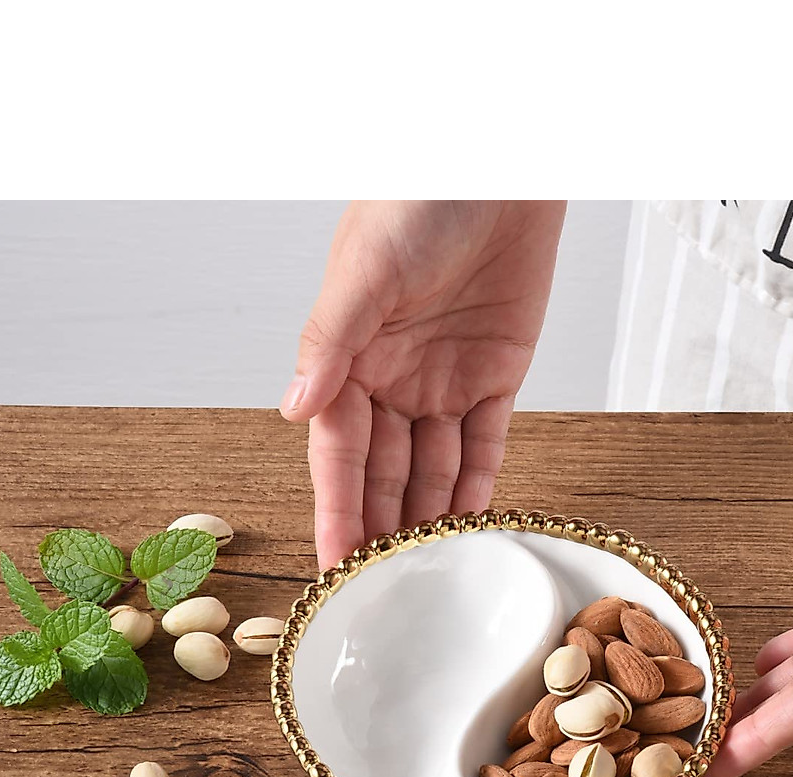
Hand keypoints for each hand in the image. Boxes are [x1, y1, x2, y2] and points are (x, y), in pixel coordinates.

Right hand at [281, 200, 565, 567]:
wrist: (499, 167)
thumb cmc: (417, 199)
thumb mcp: (365, 269)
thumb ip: (330, 341)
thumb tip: (293, 409)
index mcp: (349, 358)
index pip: (338, 454)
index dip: (337, 511)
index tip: (336, 567)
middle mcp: (392, 379)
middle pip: (384, 473)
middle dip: (382, 529)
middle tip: (384, 592)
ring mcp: (444, 383)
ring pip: (433, 468)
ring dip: (430, 519)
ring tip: (430, 576)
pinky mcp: (496, 377)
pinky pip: (486, 445)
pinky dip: (478, 486)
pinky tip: (472, 528)